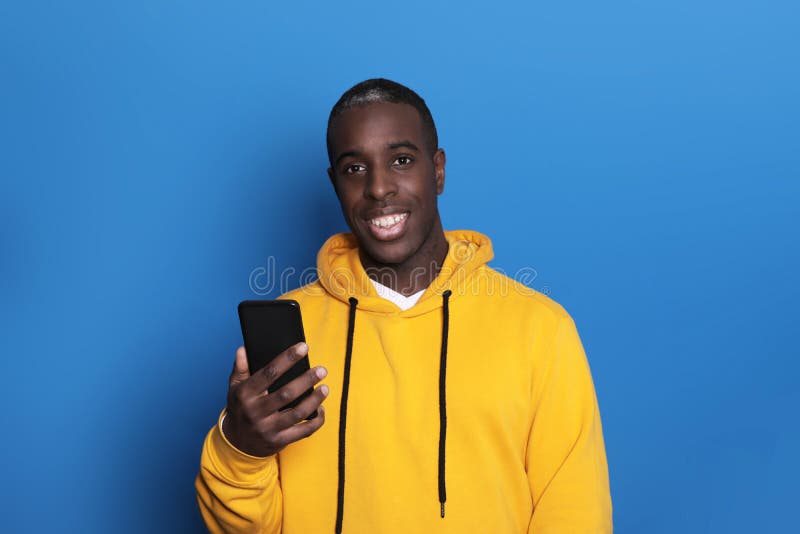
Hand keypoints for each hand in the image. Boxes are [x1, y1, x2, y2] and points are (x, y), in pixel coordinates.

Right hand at [222, 342, 327, 456]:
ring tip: (325, 388)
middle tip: (321, 370)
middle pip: (286, 394)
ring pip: (297, 413)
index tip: (303, 347)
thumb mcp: (234, 388)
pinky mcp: (279, 441)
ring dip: (314, 401)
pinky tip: (321, 409)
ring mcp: (268, 428)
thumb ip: (241, 369)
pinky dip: (316, 421)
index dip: (287, 358)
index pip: (269, 373)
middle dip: (306, 380)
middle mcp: (256, 412)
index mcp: (246, 395)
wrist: (237, 443)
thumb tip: (243, 349)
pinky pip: (303, 432)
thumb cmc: (240, 409)